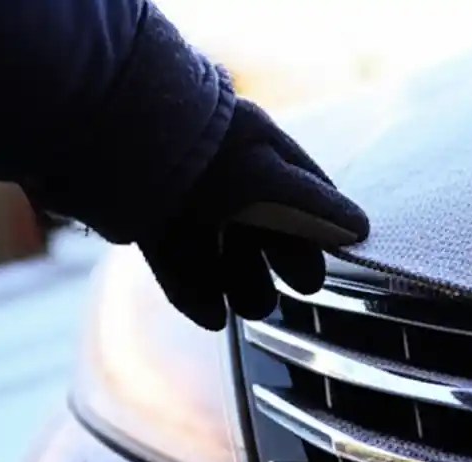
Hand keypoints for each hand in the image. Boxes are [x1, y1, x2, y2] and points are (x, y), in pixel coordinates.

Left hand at [140, 100, 368, 329]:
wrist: (112, 135)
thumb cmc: (202, 150)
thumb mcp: (267, 175)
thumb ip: (314, 206)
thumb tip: (359, 228)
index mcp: (260, 154)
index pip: (304, 194)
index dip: (320, 227)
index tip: (331, 259)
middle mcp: (225, 176)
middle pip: (264, 227)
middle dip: (282, 261)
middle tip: (298, 288)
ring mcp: (185, 200)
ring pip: (221, 250)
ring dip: (239, 283)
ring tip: (249, 308)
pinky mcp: (148, 222)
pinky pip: (178, 262)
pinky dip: (195, 291)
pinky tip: (211, 316)